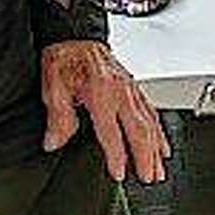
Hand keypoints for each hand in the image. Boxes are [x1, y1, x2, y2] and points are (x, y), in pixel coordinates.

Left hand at [41, 39, 169, 183]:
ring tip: (158, 170)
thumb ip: (58, 117)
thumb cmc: (64, 58)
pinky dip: (159, 132)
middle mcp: (120, 92)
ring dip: (155, 149)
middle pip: (139, 130)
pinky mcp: (134, 88)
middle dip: (146, 157)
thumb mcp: (53, 87)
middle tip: (149, 178)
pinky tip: (161, 146)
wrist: (75, 36)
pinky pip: (151, 113)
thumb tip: (53, 142)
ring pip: (150, 123)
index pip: (112, 131)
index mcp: (100, 92)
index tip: (119, 174)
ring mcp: (131, 89)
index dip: (117, 155)